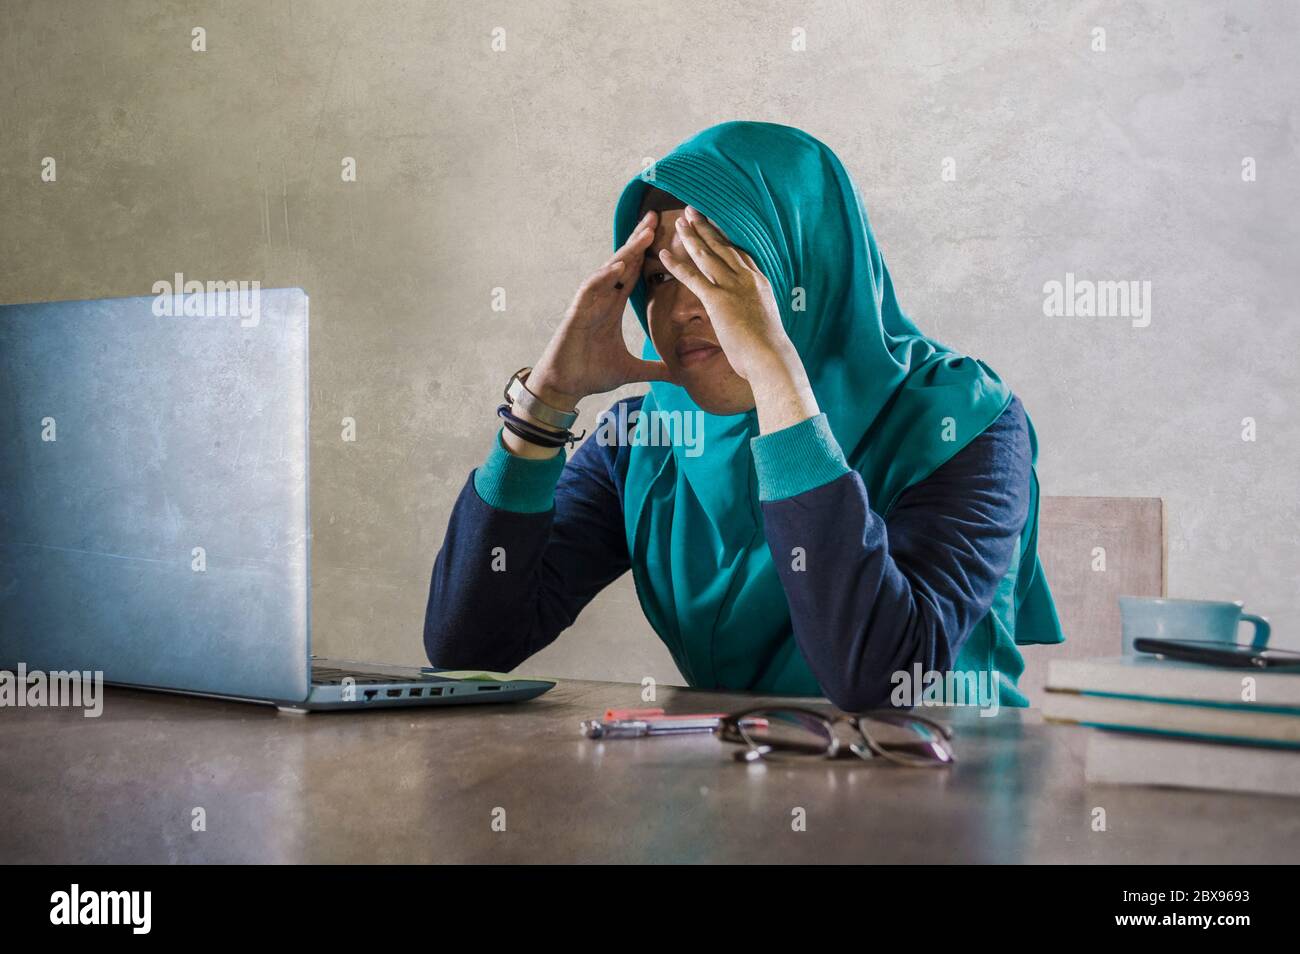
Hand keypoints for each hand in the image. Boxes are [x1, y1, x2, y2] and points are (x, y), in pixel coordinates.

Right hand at [502, 211, 672, 458]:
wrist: (565, 386)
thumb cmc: (591, 374)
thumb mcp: (631, 370)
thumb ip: (655, 369)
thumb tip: (679, 376)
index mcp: (613, 307)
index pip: (633, 275)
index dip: (646, 255)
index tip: (665, 236)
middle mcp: (601, 300)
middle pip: (622, 263)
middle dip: (638, 240)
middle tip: (655, 217)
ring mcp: (589, 304)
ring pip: (609, 271)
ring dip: (626, 251)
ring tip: (645, 232)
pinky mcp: (577, 314)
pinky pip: (591, 290)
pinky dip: (604, 277)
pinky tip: (619, 266)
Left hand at [659, 206, 818, 432]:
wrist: (771, 357)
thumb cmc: (769, 348)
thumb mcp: (764, 322)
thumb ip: (753, 312)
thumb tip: (748, 317)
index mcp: (758, 283)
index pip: (740, 253)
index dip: (725, 237)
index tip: (715, 224)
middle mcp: (747, 278)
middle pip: (723, 246)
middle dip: (706, 227)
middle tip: (693, 211)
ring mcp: (732, 287)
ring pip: (707, 255)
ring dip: (691, 236)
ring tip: (679, 221)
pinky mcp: (718, 300)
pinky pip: (693, 277)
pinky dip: (677, 265)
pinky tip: (663, 254)